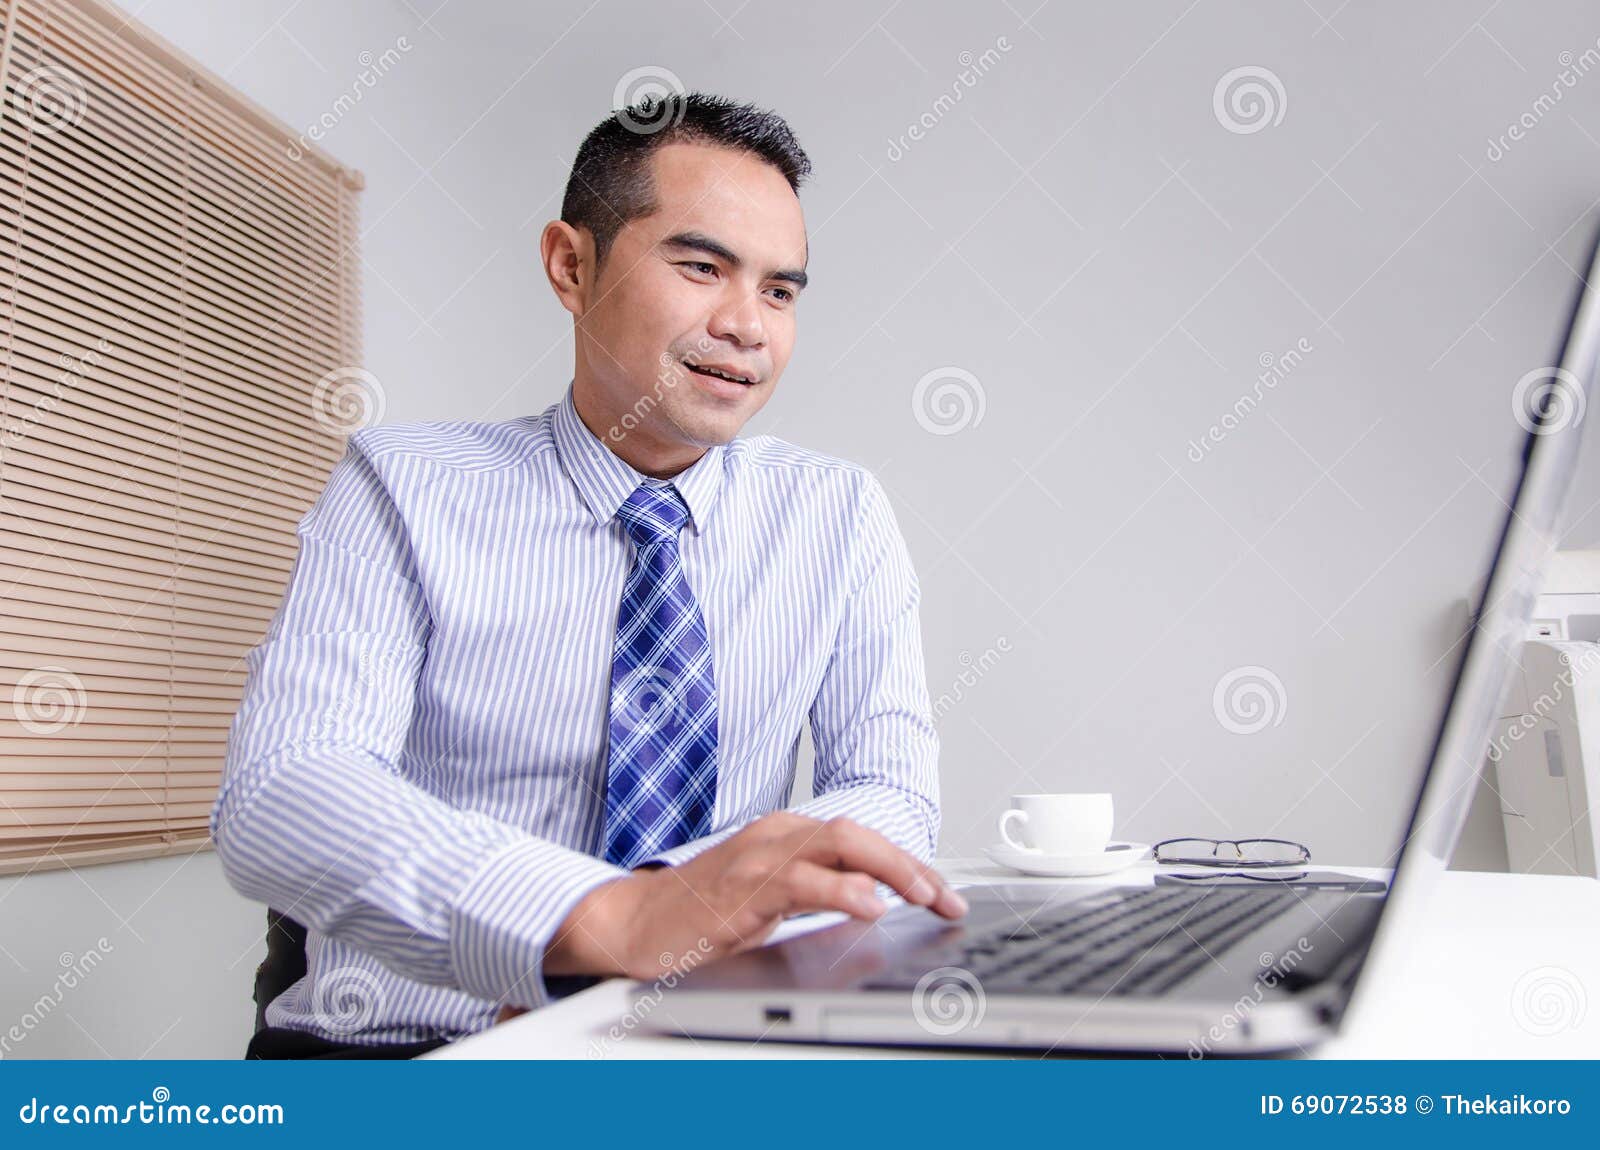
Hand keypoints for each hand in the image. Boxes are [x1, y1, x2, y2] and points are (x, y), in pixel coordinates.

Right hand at [545, 813, 966, 981]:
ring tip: (924, 895)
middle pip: (858, 835)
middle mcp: (777, 836)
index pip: (862, 842)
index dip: (910, 865)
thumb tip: (878, 913)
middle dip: (911, 864)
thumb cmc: (702, 914)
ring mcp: (759, 858)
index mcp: (787, 836)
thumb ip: (818, 896)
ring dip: (891, 870)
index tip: (946, 895)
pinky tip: (869, 906)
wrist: (634, 923)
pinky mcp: (741, 889)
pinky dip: (841, 890)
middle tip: (947, 898)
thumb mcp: (771, 900)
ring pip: (840, 845)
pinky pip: (800, 881)